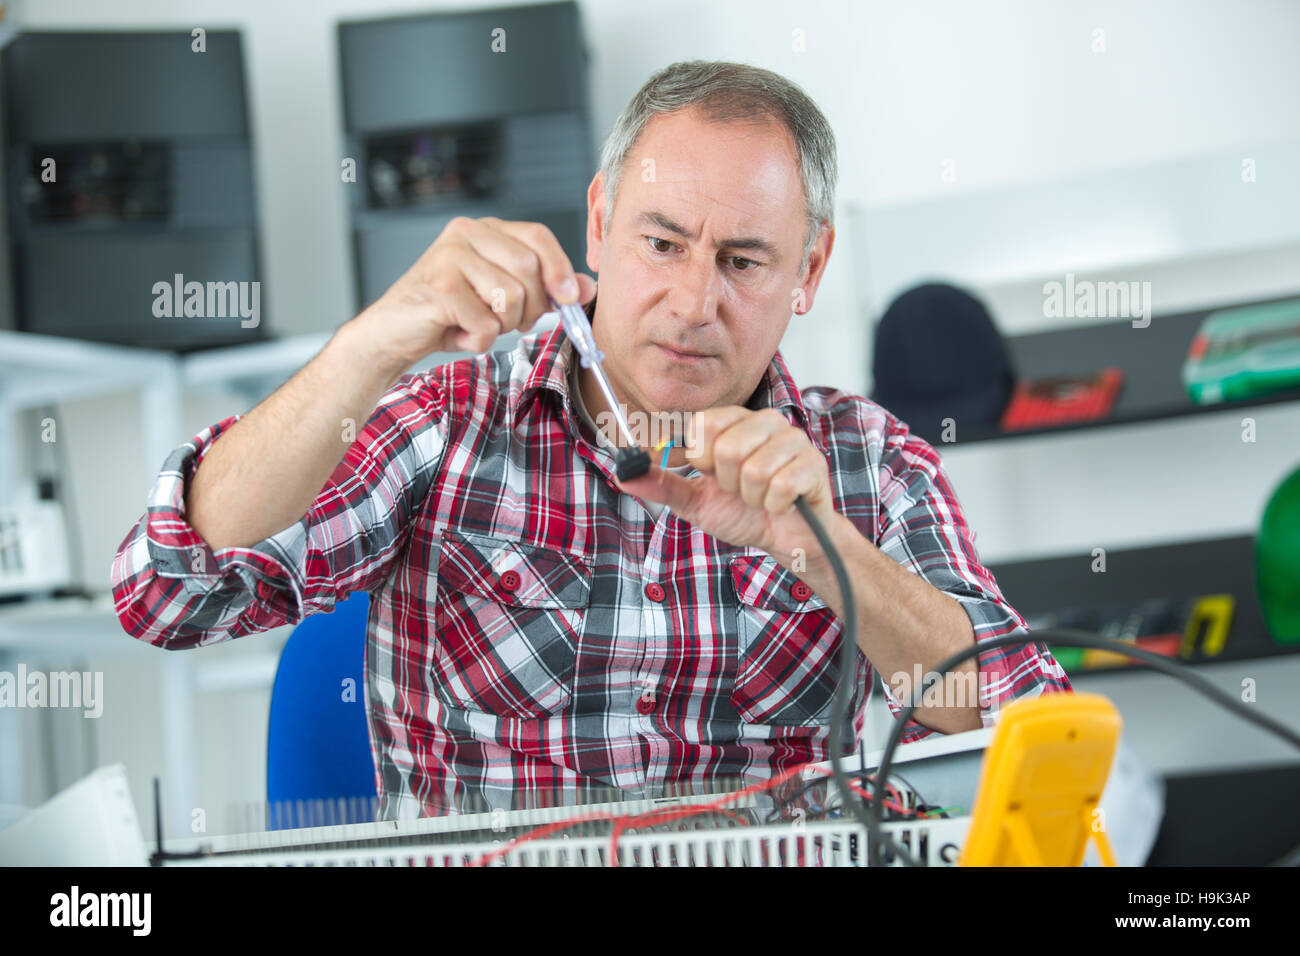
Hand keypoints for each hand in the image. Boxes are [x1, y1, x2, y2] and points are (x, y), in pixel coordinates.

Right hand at [350, 216, 597, 366]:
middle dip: (529, 306)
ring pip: (509, 297)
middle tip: (508, 321)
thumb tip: (588, 287)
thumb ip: (544, 289)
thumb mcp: (502, 299)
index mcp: (483, 230)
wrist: (393, 335)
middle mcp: (465, 234)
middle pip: (528, 268)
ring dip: (501, 325)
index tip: (571, 297)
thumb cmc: (449, 315)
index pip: (537, 236)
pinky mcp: (438, 288)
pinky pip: (485, 323)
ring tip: (476, 324)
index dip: (560, 268)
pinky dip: (477, 340)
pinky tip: (458, 333)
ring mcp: (448, 258)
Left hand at [614, 406, 837, 561]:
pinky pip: (780, 486)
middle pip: (726, 448)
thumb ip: (661, 484)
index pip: (702, 425)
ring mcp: (793, 441)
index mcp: (735, 422)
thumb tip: (623, 472)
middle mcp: (766, 422)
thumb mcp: (695, 500)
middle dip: (727, 483)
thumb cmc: (743, 513)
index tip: (712, 473)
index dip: (702, 459)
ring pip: (754, 469)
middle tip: (739, 489)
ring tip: (759, 498)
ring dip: (751, 497)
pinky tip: (780, 504)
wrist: (785, 538)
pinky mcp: (814, 464)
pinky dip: (773, 506)